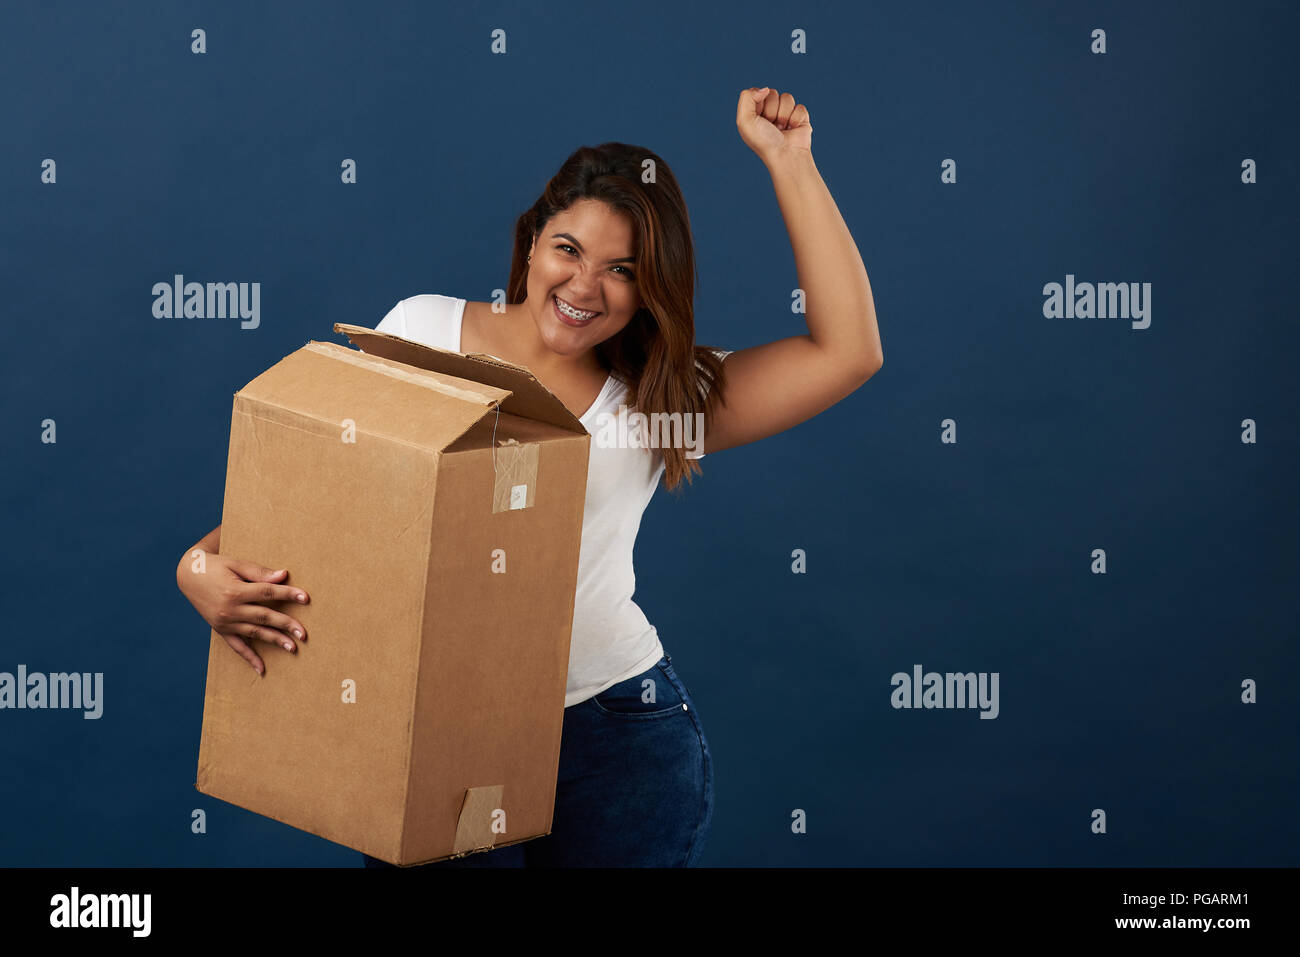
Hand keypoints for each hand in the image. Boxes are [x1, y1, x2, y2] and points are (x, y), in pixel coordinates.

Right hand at [176, 547, 309, 675]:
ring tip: (292, 648)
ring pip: (254, 633)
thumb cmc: (215, 566)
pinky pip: (236, 646)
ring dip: (274, 641)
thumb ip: (259, 572)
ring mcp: (224, 622)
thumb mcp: (236, 564)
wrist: (188, 575)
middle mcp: (230, 610)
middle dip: (286, 625)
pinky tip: (261, 669)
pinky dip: (249, 658)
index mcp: (235, 591)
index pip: (268, 593)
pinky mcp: (220, 630)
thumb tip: (283, 575)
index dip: (288, 595)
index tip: (306, 598)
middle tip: (304, 633)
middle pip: (264, 617)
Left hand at [736, 87, 812, 162]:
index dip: (758, 102)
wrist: (785, 156)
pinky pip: (799, 107)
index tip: (758, 118)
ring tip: (782, 129)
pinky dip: (796, 119)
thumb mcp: (744, 120)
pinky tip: (793, 129)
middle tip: (771, 125)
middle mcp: (768, 113)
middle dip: (771, 109)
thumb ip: (747, 98)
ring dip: (783, 114)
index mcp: (754, 114)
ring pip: (787, 97)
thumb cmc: (763, 141)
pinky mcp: (799, 117)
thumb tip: (765, 89)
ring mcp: (785, 115)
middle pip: (772, 92)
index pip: (757, 92)